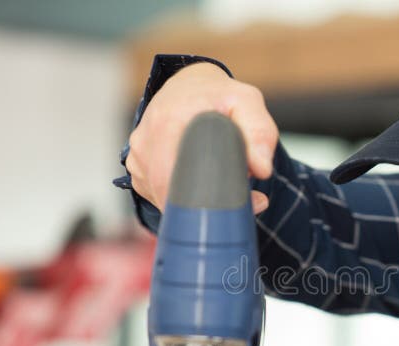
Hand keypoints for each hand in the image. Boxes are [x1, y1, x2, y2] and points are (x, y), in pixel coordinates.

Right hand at [125, 62, 277, 214]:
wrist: (189, 85)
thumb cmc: (220, 96)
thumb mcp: (247, 102)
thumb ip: (260, 132)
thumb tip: (261, 169)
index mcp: (168, 123)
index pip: (175, 180)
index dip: (203, 201)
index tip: (233, 205)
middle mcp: (146, 141)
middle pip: (169, 196)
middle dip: (202, 207)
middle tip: (236, 203)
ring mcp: (137, 156)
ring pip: (164, 198)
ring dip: (191, 203)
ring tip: (218, 185)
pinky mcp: (137, 167)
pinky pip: (156, 194)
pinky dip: (179, 198)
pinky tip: (198, 184)